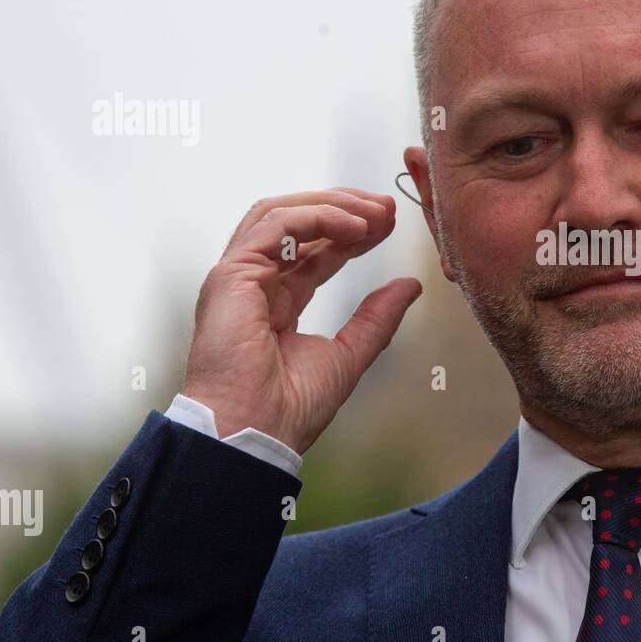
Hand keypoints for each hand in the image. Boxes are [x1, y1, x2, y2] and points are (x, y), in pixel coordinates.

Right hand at [179, 187, 420, 453]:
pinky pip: (274, 225)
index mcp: (277, 302)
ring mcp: (238, 277)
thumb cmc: (289, 410)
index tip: (390, 224)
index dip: (352, 231)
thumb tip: (410, 286)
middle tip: (388, 209)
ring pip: (280, 213)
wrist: (256, 435)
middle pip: (296, 224)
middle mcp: (254, 283)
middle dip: (345, 209)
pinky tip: (354, 227)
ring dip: (332, 206)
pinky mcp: (230, 275)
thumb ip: (377, 318)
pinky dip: (316, 217)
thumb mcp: (350, 355)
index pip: (314, 249)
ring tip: (374, 213)